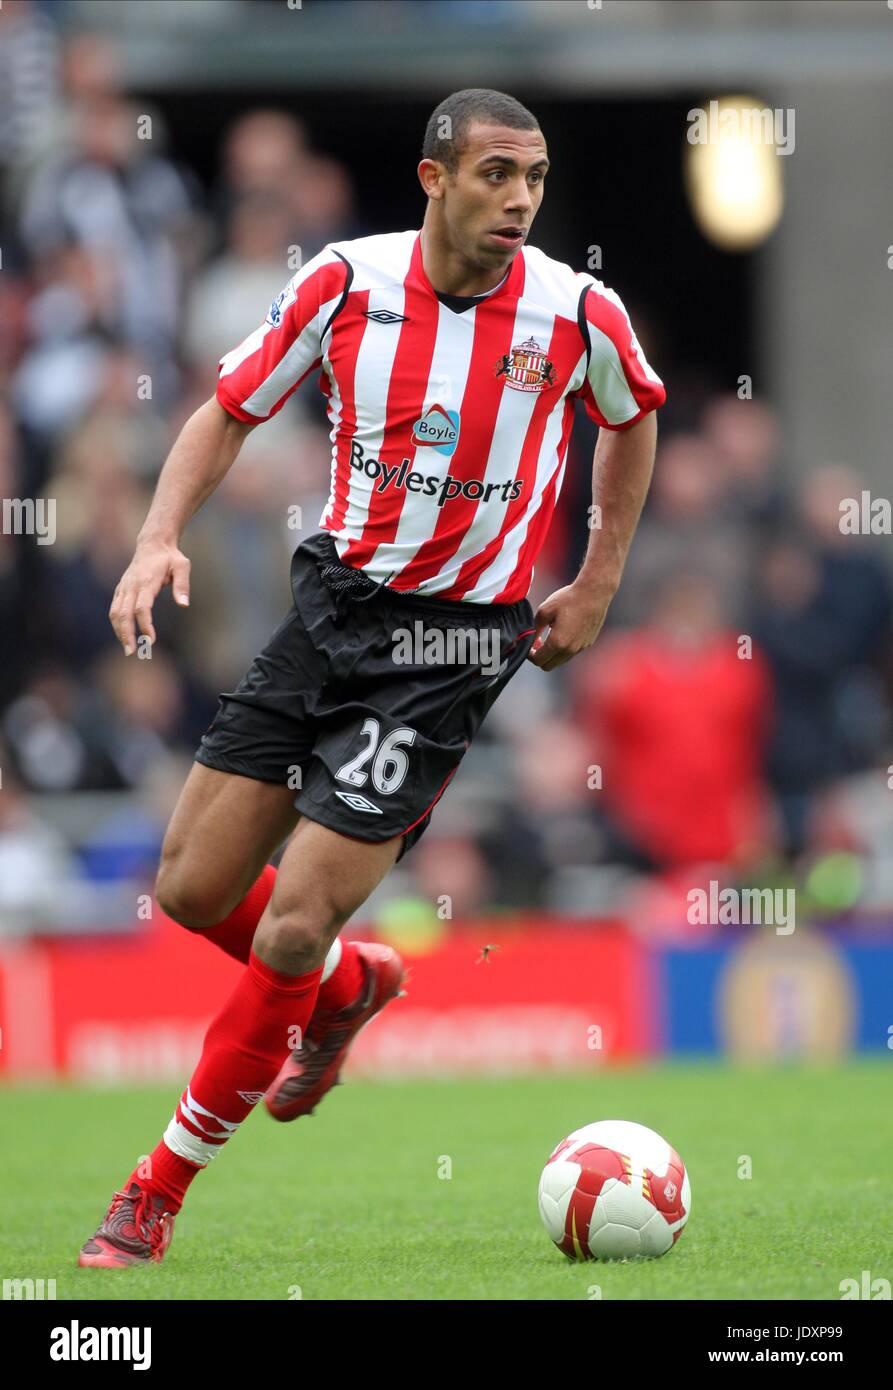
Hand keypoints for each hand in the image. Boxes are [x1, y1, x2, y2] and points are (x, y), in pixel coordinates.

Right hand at [109, 538, 190, 654]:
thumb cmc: (170, 557)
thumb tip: (184, 604)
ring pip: (115, 612)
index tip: (151, 640)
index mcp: (146, 581)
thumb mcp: (182, 565)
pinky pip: (114, 609)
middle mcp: (131, 585)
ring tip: (129, 649)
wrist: (152, 543)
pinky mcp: (120, 589)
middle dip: (126, 634)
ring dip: (119, 631)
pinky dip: (117, 624)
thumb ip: (183, 584)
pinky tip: (124, 636)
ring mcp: (123, 587)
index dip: (145, 625)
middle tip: (133, 652)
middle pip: (123, 613)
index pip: (142, 607)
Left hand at [527, 582, 610, 671]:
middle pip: (548, 666)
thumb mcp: (544, 611)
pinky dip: (563, 649)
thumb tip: (529, 640)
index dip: (530, 655)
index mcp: (558, 643)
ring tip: (550, 636)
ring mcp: (580, 648)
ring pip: (560, 660)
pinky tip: (563, 632)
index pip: (538, 661)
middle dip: (540, 657)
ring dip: (552, 654)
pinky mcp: (587, 643)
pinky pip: (571, 653)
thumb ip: (534, 629)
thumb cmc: (568, 599)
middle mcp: (570, 649)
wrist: (594, 593)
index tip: (529, 645)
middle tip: (537, 642)